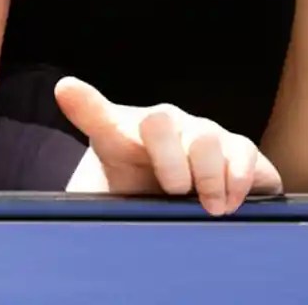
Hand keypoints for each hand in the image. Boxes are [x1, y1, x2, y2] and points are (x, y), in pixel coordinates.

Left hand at [55, 76, 282, 214]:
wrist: (189, 216)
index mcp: (120, 139)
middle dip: (168, 160)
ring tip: (207, 208)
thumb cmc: (145, 207)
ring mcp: (200, 131)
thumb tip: (86, 164)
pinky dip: (236, 181)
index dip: (84, 104)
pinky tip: (228, 203)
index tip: (66, 90)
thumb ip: (97, 202)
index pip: (97, 117)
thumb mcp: (114, 207)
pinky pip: (240, 152)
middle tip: (172, 191)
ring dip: (206, 177)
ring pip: (204, 139)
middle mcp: (161, 125)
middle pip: (159, 121)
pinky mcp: (237, 147)